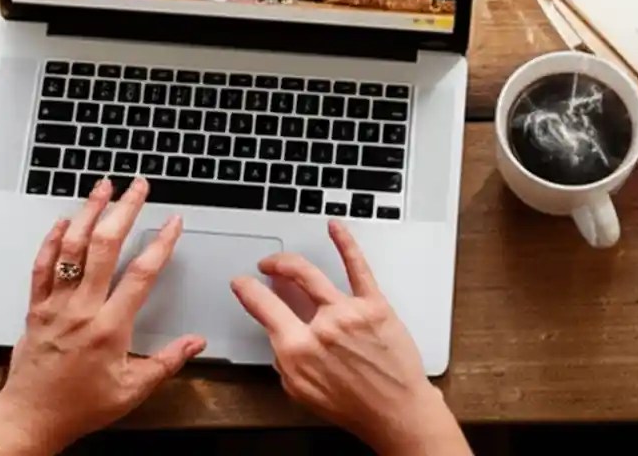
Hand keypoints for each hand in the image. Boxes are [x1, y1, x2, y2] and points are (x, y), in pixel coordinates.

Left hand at [0, 178, 204, 453]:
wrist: (31, 417)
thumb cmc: (79, 407)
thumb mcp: (133, 390)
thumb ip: (168, 361)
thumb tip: (195, 343)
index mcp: (110, 327)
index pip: (141, 274)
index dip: (161, 244)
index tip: (173, 223)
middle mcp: (82, 309)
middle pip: (104, 247)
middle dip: (124, 211)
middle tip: (138, 187)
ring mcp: (56, 305)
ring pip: (72, 248)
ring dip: (88, 213)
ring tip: (102, 188)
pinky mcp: (36, 308)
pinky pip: (42, 266)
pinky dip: (52, 240)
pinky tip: (63, 221)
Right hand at [231, 221, 470, 455]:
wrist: (396, 410)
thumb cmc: (354, 406)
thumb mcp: (301, 392)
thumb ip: (284, 360)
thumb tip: (278, 337)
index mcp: (298, 349)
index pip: (262, 307)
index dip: (247, 291)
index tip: (241, 283)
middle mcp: (321, 326)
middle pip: (288, 281)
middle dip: (272, 267)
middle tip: (266, 266)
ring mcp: (349, 312)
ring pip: (313, 273)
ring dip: (292, 260)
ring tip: (284, 260)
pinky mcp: (375, 305)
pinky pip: (358, 267)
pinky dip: (346, 243)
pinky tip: (336, 228)